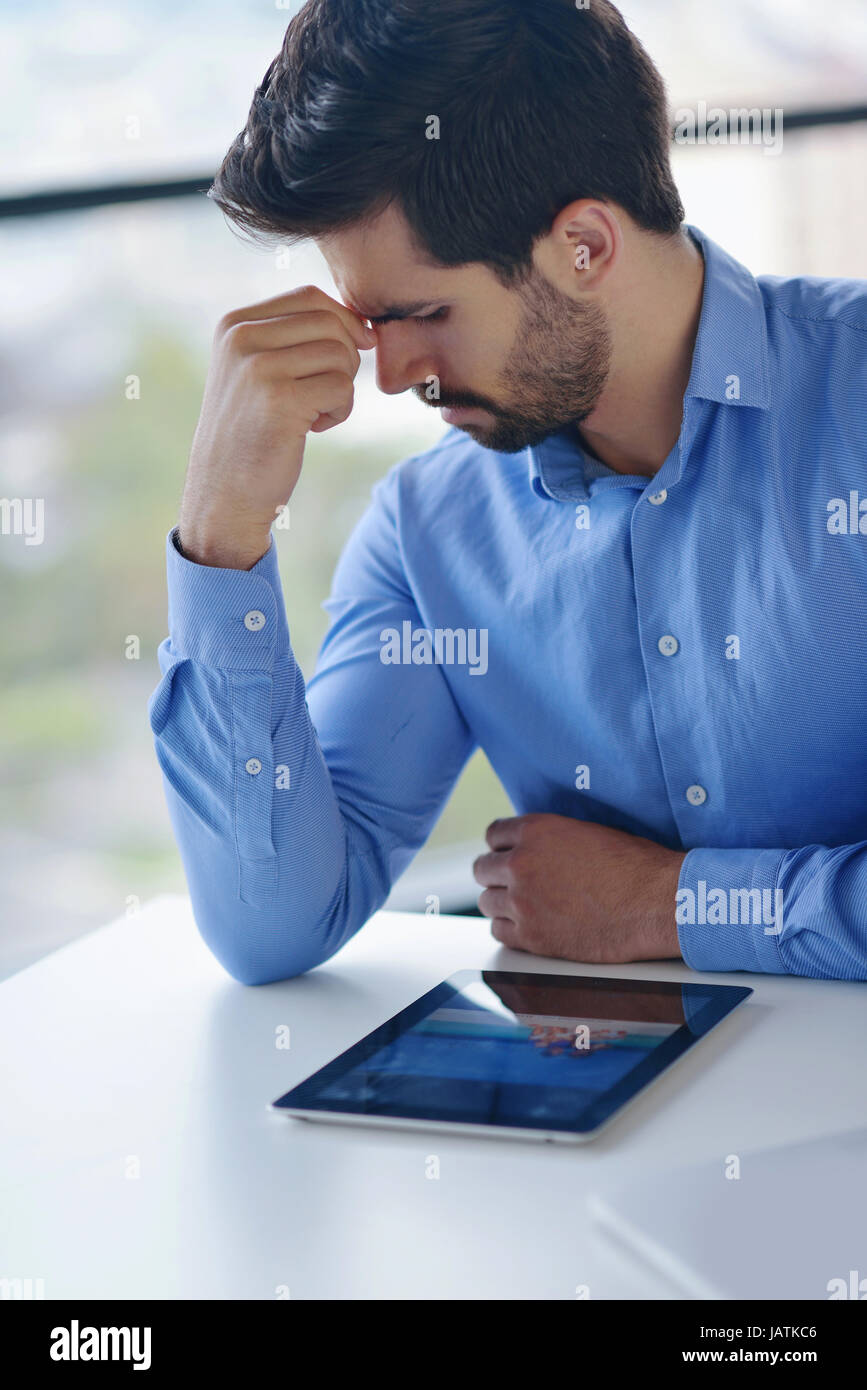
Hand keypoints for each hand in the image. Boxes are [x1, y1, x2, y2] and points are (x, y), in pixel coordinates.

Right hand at [178, 285, 375, 568]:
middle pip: (329, 322)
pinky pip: (342, 387)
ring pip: (340, 354)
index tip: (350, 355)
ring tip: (315, 413)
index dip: (344, 323)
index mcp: (233, 324)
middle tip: (329, 391)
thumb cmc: (252, 433)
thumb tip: (364, 323)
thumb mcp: (259, 372)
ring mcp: (257, 367)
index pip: (309, 298)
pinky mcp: (279, 399)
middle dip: (346, 357)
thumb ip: (295, 338)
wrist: (224, 495)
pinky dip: (340, 411)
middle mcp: (240, 338)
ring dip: (342, 388)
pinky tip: (313, 428)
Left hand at [473, 813, 685, 963]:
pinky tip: (527, 926)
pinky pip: (499, 932)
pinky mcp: (532, 937)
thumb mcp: (588, 832)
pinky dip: (510, 929)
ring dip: (502, 903)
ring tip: (522, 906)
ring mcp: (522, 902)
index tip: (509, 855)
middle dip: (496, 875)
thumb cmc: (635, 866)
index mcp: (536, 831)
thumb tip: (538, 848)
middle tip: (512, 883)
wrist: (655, 903)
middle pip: (482, 869)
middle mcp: (521, 863)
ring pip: (487, 902)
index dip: (503, 847)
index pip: (494, 835)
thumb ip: (552, 839)